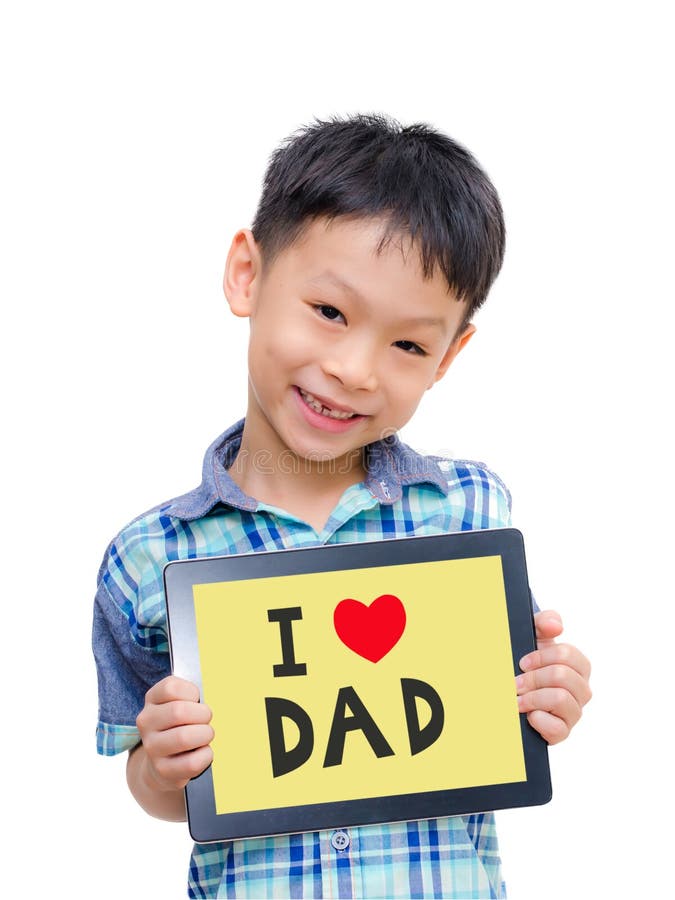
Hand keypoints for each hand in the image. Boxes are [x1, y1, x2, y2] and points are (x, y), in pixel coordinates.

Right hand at [135, 675, 213, 791]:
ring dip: (204, 735)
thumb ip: (195, 695)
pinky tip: (203, 752)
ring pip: (184, 737)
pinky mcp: (162, 769)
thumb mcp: (183, 702)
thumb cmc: (181, 724)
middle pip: (178, 712)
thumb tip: (218, 691)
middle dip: (203, 715)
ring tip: (206, 735)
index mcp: (152, 699)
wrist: (164, 761)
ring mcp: (152, 747)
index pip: (171, 688)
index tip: (196, 701)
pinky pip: (192, 762)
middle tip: (207, 720)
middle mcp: (147, 721)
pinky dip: (205, 756)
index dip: (192, 693)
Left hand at [515, 610, 590, 744]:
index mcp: (577, 666)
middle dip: (533, 678)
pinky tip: (528, 716)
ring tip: (518, 699)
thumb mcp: (532, 638)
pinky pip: (558, 728)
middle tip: (516, 682)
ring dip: (532, 698)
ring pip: (560, 699)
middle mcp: (580, 689)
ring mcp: (573, 712)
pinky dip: (538, 720)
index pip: (569, 656)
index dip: (542, 657)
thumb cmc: (524, 665)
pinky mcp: (563, 733)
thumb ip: (544, 623)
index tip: (523, 662)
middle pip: (563, 676)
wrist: (511, 693)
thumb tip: (556, 625)